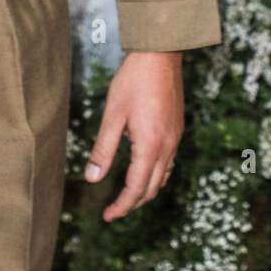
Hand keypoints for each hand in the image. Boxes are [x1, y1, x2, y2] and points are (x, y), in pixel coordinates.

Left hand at [83, 51, 183, 222]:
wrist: (160, 54)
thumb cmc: (133, 80)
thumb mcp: (112, 114)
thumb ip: (103, 149)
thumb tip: (92, 178)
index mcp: (150, 145)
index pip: (136, 188)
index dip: (122, 206)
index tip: (108, 216)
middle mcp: (167, 146)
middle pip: (152, 187)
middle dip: (133, 202)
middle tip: (114, 210)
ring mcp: (175, 138)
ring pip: (163, 176)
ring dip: (145, 190)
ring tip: (127, 194)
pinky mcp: (177, 128)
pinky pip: (168, 161)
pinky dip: (155, 173)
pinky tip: (142, 167)